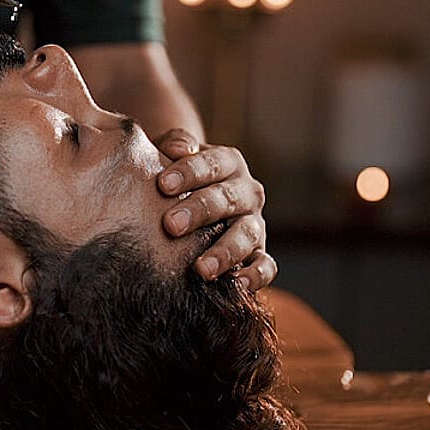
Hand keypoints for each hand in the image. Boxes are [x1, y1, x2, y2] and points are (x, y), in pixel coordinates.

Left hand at [154, 128, 275, 290]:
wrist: (188, 196)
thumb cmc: (176, 175)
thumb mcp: (174, 152)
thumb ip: (176, 144)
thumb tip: (180, 148)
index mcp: (228, 162)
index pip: (213, 163)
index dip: (190, 173)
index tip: (163, 184)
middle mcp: (247, 192)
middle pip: (227, 199)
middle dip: (199, 211)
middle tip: (171, 225)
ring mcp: (254, 223)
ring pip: (246, 235)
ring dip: (225, 252)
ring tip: (201, 269)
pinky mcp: (258, 252)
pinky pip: (266, 265)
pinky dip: (256, 276)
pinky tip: (237, 285)